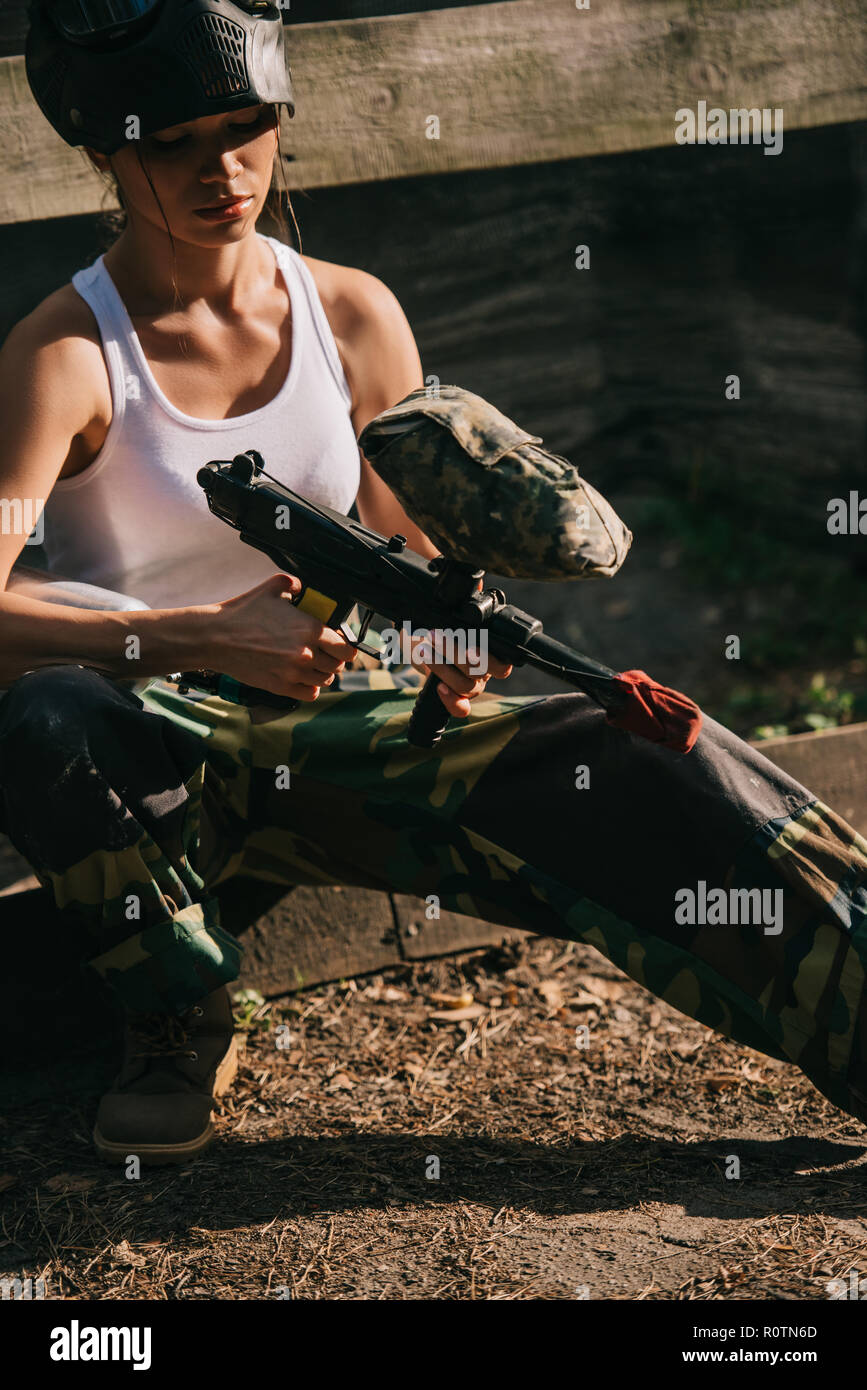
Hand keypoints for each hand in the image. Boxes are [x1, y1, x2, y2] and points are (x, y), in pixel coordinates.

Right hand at [210, 573, 357, 700]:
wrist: (216, 637)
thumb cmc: (242, 612)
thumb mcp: (272, 587)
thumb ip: (294, 584)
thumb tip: (302, 587)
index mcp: (311, 629)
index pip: (346, 648)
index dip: (346, 647)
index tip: (341, 646)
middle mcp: (307, 654)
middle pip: (337, 665)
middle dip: (333, 659)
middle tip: (325, 654)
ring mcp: (294, 673)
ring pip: (324, 680)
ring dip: (322, 673)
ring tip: (313, 665)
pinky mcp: (281, 687)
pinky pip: (310, 694)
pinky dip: (310, 688)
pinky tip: (302, 678)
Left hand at [409, 631, 512, 717]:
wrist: (422, 642)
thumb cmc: (442, 630)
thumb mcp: (451, 622)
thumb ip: (460, 624)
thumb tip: (461, 618)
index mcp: (491, 653)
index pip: (502, 663)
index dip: (486, 657)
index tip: (468, 647)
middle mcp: (485, 672)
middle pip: (479, 671)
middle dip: (454, 652)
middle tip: (434, 636)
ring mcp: (472, 687)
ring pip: (465, 685)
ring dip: (441, 667)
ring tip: (424, 651)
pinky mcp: (458, 698)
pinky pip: (461, 708)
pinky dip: (451, 700)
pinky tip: (439, 687)